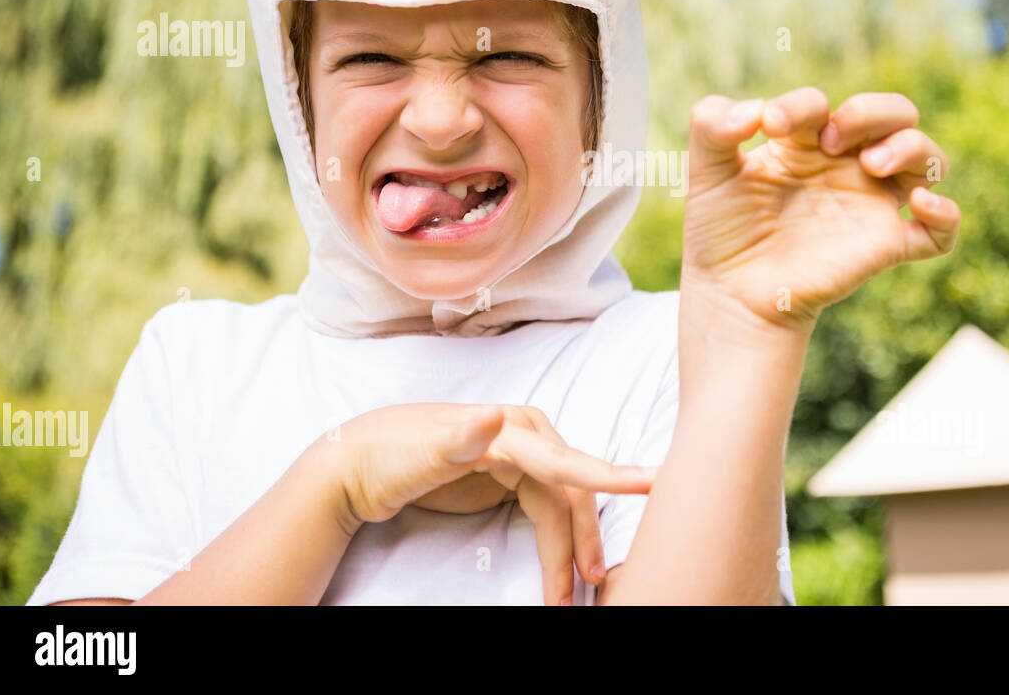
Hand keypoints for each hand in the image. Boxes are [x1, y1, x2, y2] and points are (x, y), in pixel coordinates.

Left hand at [334, 403, 655, 604]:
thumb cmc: (387, 455)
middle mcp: (522, 436)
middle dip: (581, 541)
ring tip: (565, 593)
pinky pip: (546, 508)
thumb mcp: (421, 452)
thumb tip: (497, 415)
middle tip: (586, 586)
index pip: (566, 463)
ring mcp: (517, 456)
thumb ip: (462, 437)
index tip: (652, 484)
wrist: (356, 461)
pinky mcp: (508, 475)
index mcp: (510, 428)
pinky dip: (555, 539)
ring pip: (560, 506)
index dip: (610, 477)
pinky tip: (560, 564)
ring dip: (568, 548)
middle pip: (569, 493)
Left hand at [682, 87, 959, 329]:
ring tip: (872, 164)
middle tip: (834, 138)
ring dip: (912, 148)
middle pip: (895, 114)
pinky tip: (921, 205)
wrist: (731, 294)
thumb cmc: (720, 232)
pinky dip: (945, 214)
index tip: (771, 126)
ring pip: (927, 159)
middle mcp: (847, 166)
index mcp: (808, 141)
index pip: (823, 104)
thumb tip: (756, 110)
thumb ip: (711, 124)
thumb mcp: (705, 172)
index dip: (802, 104)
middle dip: (873, 111)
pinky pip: (941, 231)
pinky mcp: (885, 246)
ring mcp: (870, 204)